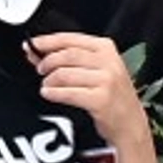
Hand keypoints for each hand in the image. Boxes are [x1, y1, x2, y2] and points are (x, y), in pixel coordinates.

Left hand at [24, 33, 148, 143]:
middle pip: (67, 55)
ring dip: (49, 80)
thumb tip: (36, 52)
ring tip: (47, 86)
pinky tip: (48, 94)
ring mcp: (106, 80)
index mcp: (107, 48)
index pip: (71, 39)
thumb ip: (69, 59)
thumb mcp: (98, 70)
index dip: (48, 41)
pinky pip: (68, 93)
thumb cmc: (112, 96)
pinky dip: (54, 93)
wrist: (131, 124)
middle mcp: (109, 62)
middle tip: (40, 70)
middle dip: (47, 62)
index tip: (32, 45)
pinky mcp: (101, 100)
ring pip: (65, 74)